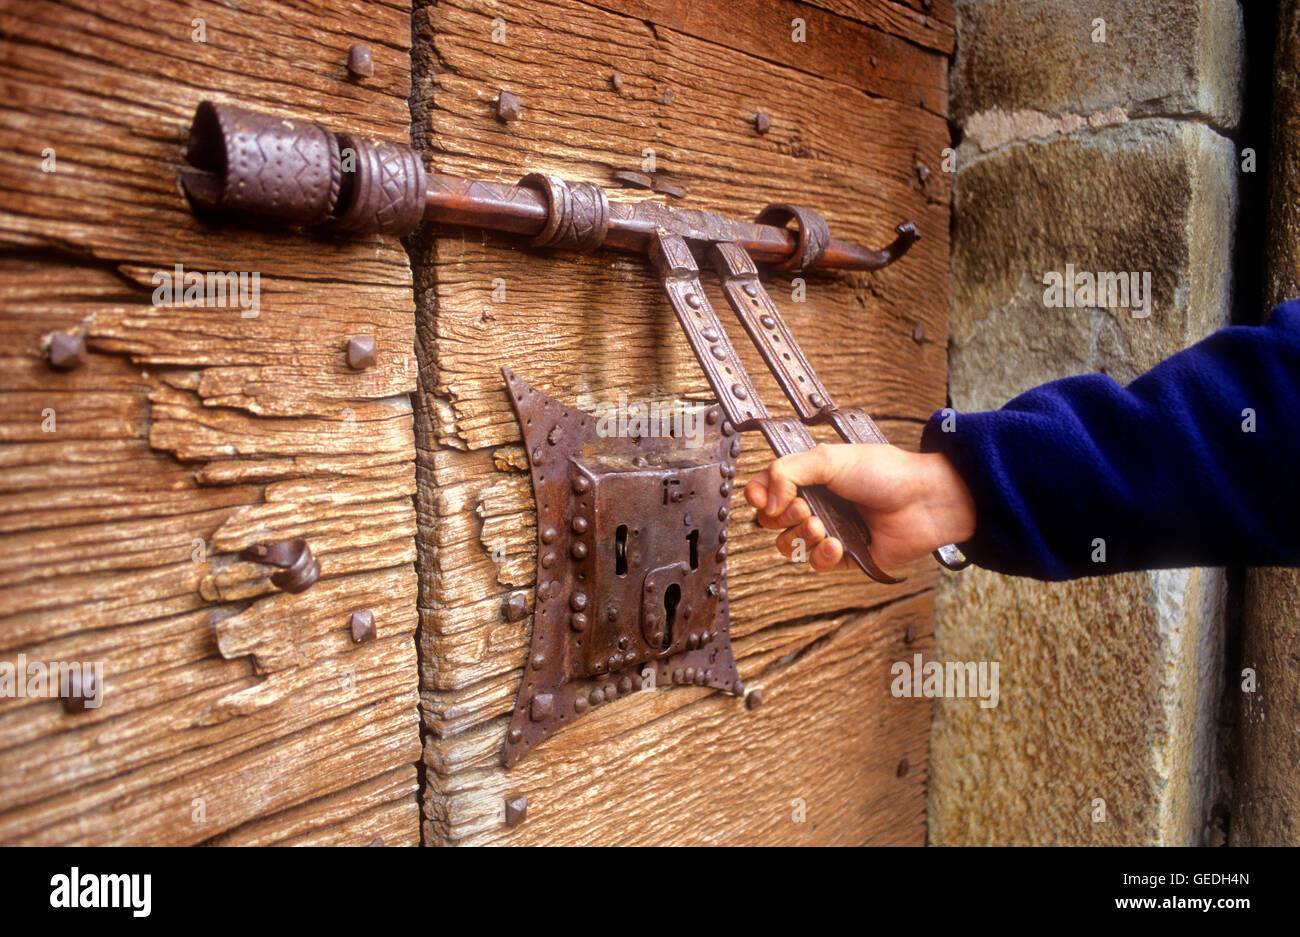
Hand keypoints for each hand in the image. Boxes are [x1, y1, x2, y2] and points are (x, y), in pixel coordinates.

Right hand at [744, 443, 976, 572]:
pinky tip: (837, 543)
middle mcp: (815, 503)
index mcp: (810, 477)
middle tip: (805, 507)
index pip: (766, 488)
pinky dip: (822, 554)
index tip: (762, 499)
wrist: (925, 501)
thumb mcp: (829, 459)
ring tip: (822, 526)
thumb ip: (786, 472)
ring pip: (789, 545)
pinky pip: (815, 564)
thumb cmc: (886, 473)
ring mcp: (828, 530)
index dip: (758, 495)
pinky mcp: (843, 556)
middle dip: (784, 516)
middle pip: (772, 520)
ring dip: (801, 536)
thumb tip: (764, 501)